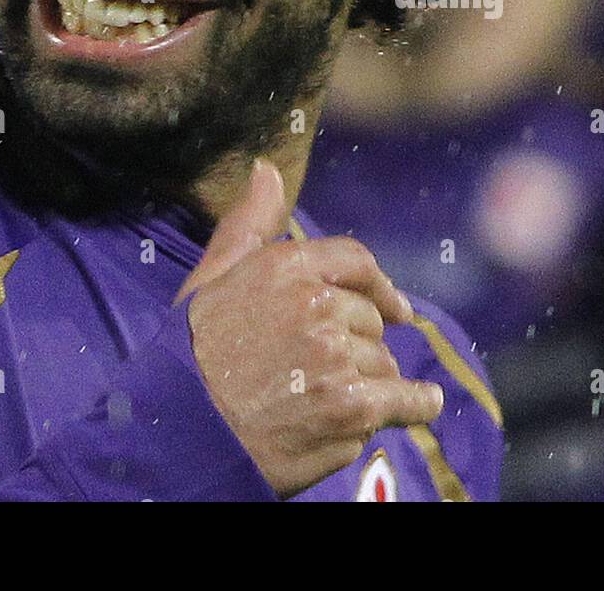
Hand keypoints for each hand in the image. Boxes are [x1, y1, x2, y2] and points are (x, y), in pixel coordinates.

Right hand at [174, 158, 443, 496]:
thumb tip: (266, 169)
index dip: (379, 287)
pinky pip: (404, 399)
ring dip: (368, 383)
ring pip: (382, 363)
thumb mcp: (211, 279)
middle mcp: (315, 305)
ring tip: (328, 402)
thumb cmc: (191, 356)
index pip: (357, 262)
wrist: (181, 435)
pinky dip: (417, 404)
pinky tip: (422, 403)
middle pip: (371, 320)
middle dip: (358, 344)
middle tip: (323, 371)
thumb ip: (248, 224)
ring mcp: (335, 357)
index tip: (395, 308)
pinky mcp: (349, 406)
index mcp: (286, 267)